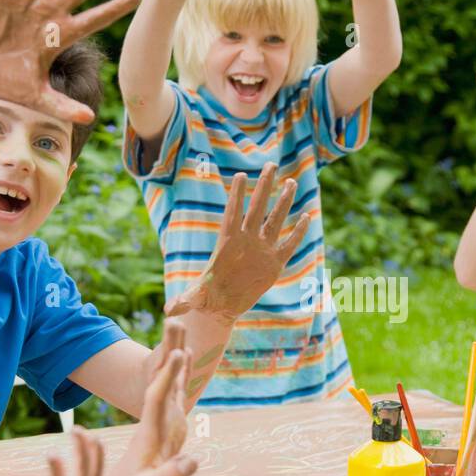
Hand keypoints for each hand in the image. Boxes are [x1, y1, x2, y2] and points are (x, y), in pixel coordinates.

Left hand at [99, 337, 199, 475]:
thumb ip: (169, 475)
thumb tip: (193, 461)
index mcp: (150, 431)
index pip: (159, 397)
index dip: (170, 375)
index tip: (180, 352)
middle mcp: (156, 418)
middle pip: (163, 377)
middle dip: (171, 349)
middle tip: (178, 319)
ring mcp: (163, 419)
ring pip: (170, 378)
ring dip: (175, 352)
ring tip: (182, 325)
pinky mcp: (168, 423)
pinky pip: (176, 390)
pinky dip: (182, 371)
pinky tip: (187, 356)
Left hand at [165, 163, 310, 323]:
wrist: (222, 306)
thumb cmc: (205, 297)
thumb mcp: (195, 298)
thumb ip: (185, 300)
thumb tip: (168, 311)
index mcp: (227, 243)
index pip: (233, 213)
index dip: (237, 195)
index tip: (241, 176)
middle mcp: (246, 241)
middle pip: (257, 209)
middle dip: (264, 187)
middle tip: (271, 165)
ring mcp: (261, 251)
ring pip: (275, 222)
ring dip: (284, 203)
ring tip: (291, 182)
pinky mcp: (274, 265)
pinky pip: (288, 246)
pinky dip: (297, 234)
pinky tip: (307, 218)